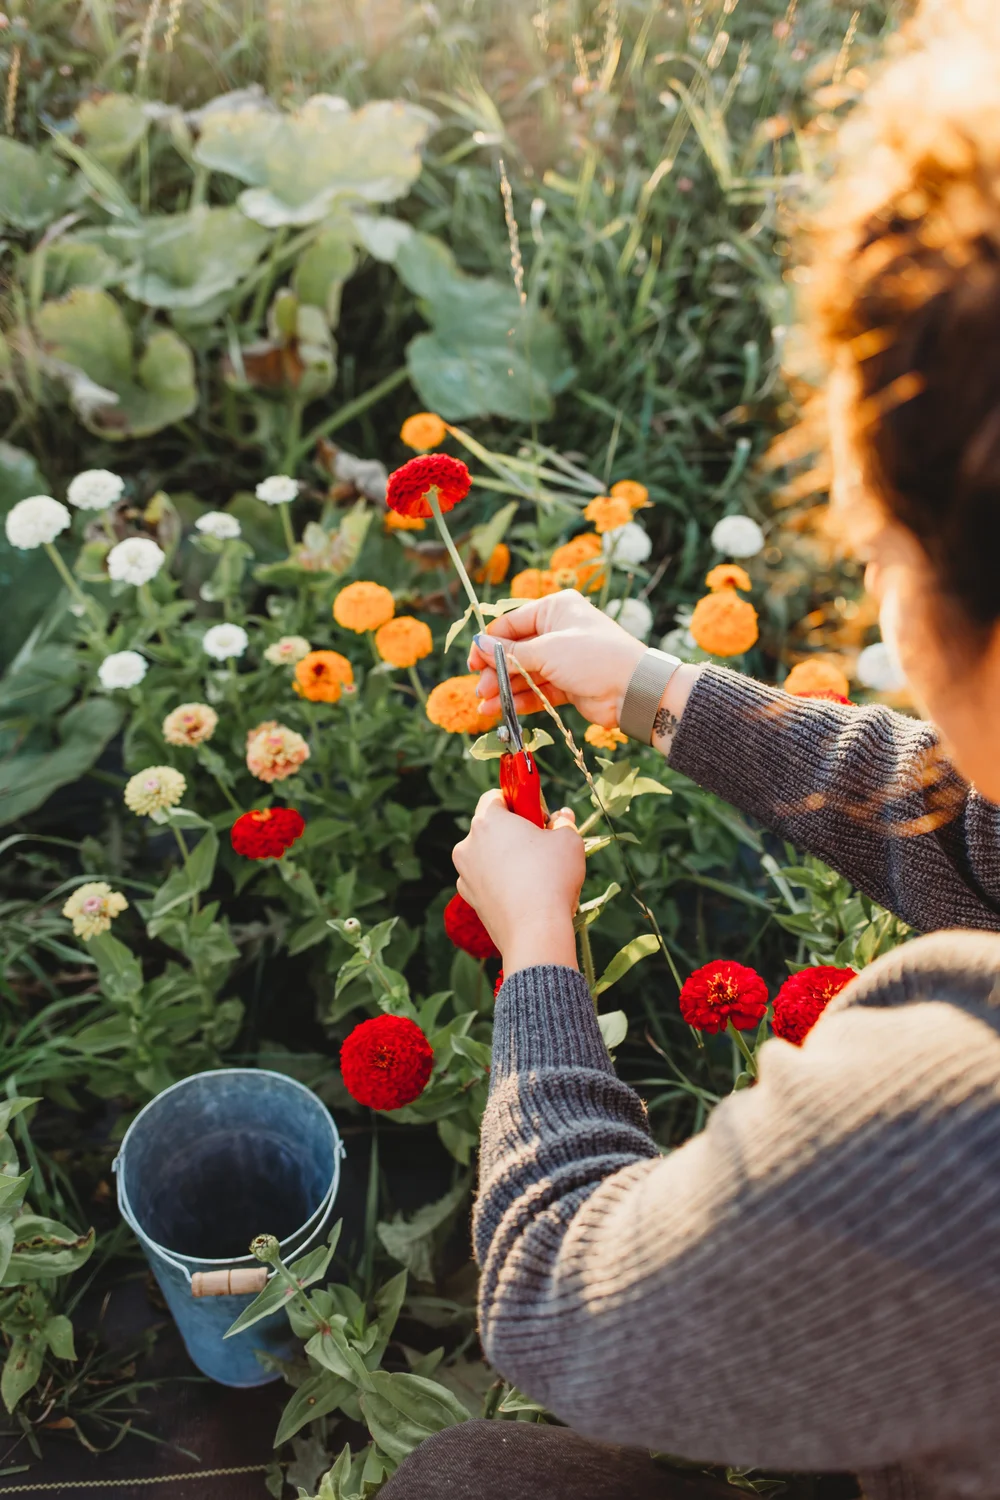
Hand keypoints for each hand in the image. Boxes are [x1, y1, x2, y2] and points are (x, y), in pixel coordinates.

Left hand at [452, 791, 584, 974]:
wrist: (534, 931)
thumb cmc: (551, 877)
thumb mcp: (568, 841)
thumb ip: (563, 822)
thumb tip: (562, 817)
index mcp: (488, 820)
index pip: (495, 796)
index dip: (519, 801)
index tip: (537, 815)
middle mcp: (468, 843)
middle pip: (491, 826)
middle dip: (514, 831)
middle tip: (541, 843)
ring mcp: (465, 872)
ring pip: (487, 855)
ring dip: (507, 857)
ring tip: (536, 873)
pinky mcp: (469, 897)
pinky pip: (486, 879)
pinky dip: (501, 881)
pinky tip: (524, 892)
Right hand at [467, 589, 645, 727]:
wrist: (633, 690)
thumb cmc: (593, 657)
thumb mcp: (547, 650)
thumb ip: (511, 652)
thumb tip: (479, 645)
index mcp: (554, 609)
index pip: (511, 624)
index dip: (489, 644)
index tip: (473, 663)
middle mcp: (557, 630)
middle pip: (515, 651)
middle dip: (496, 670)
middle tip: (481, 689)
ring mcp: (562, 659)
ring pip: (524, 673)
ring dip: (504, 688)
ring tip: (486, 706)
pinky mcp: (567, 684)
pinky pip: (536, 690)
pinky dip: (520, 700)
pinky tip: (501, 709)